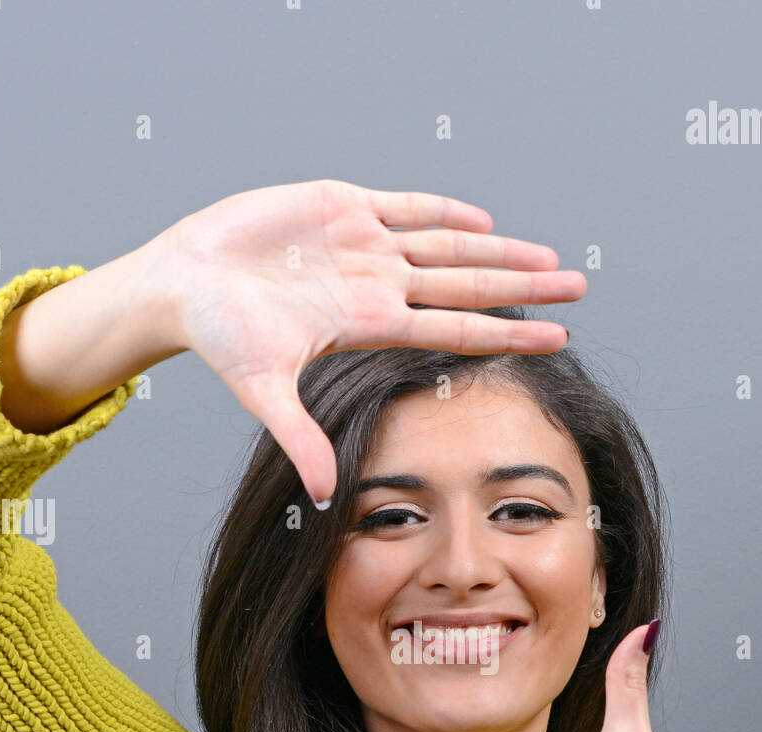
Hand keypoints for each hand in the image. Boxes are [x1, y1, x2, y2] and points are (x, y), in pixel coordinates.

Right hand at [157, 178, 586, 505]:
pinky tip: (483, 220)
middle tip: (580, 287)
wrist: (182, 284)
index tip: (559, 339)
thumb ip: (299, 438)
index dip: (510, 333)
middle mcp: (379, 285)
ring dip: (500, 248)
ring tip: (549, 255)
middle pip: (470, 284)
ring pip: (450, 243)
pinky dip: (444, 209)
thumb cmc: (218, 336)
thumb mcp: (263, 388)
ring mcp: (365, 244)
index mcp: (371, 324)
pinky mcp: (340, 205)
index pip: (459, 331)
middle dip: (527, 286)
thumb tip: (324, 496)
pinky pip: (406, 205)